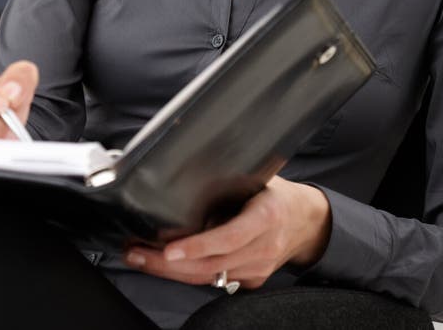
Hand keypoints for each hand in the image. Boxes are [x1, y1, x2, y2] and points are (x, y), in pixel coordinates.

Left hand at [123, 176, 330, 288]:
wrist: (307, 223)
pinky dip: (187, 273)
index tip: (169, 249)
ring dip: (170, 270)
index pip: (229, 238)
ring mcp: (257, 269)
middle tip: (135, 252)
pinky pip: (214, 280)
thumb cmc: (278, 195)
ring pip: (208, 277)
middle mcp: (262, 248)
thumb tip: (193, 161)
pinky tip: (164, 263)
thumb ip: (232, 177)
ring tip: (140, 256)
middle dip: (167, 263)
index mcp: (265, 217)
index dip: (197, 246)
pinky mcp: (251, 280)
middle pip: (211, 265)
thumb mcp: (260, 178)